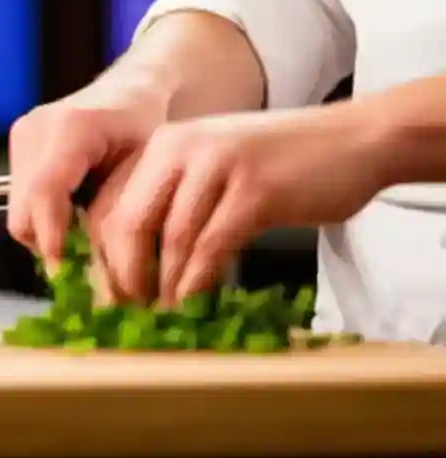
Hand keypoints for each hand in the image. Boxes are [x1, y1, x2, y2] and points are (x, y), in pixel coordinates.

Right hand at [7, 80, 169, 268]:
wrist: (131, 92)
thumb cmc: (148, 130)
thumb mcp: (144, 170)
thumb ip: (118, 213)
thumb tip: (99, 270)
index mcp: (71, 127)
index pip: (44, 193)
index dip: (52, 238)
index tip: (68, 273)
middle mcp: (35, 129)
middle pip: (23, 211)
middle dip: (50, 243)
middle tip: (85, 264)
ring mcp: (21, 137)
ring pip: (19, 212)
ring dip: (46, 233)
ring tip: (84, 234)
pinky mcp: (16, 148)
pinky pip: (20, 202)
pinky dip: (43, 218)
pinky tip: (73, 215)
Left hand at [88, 106, 385, 304]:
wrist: (356, 139)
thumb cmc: (281, 164)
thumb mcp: (213, 171)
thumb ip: (175, 204)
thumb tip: (136, 266)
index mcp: (162, 146)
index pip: (108, 207)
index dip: (101, 259)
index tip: (106, 297)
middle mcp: (180, 148)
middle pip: (128, 224)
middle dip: (123, 278)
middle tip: (128, 316)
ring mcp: (218, 166)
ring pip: (169, 239)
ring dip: (162, 287)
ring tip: (161, 318)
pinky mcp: (254, 190)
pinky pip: (211, 245)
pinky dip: (196, 281)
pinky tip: (192, 304)